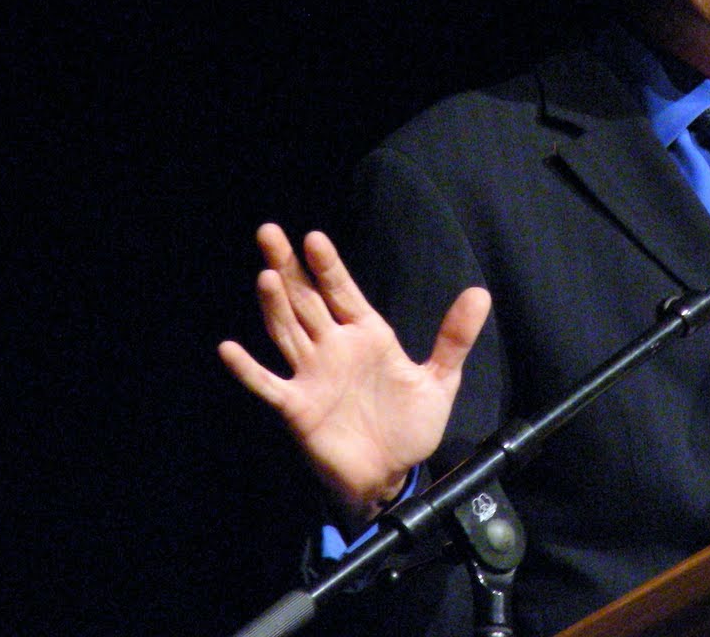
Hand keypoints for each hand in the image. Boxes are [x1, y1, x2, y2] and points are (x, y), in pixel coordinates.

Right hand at [218, 223, 491, 521]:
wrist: (392, 476)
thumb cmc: (410, 426)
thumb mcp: (440, 380)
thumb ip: (455, 338)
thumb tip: (480, 292)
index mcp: (367, 335)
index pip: (343, 292)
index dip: (329, 266)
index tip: (315, 237)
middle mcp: (334, 348)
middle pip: (307, 300)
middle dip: (290, 267)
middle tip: (269, 232)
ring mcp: (312, 375)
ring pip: (287, 331)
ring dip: (274, 305)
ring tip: (266, 275)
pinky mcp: (298, 407)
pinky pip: (268, 384)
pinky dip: (249, 369)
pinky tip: (229, 349)